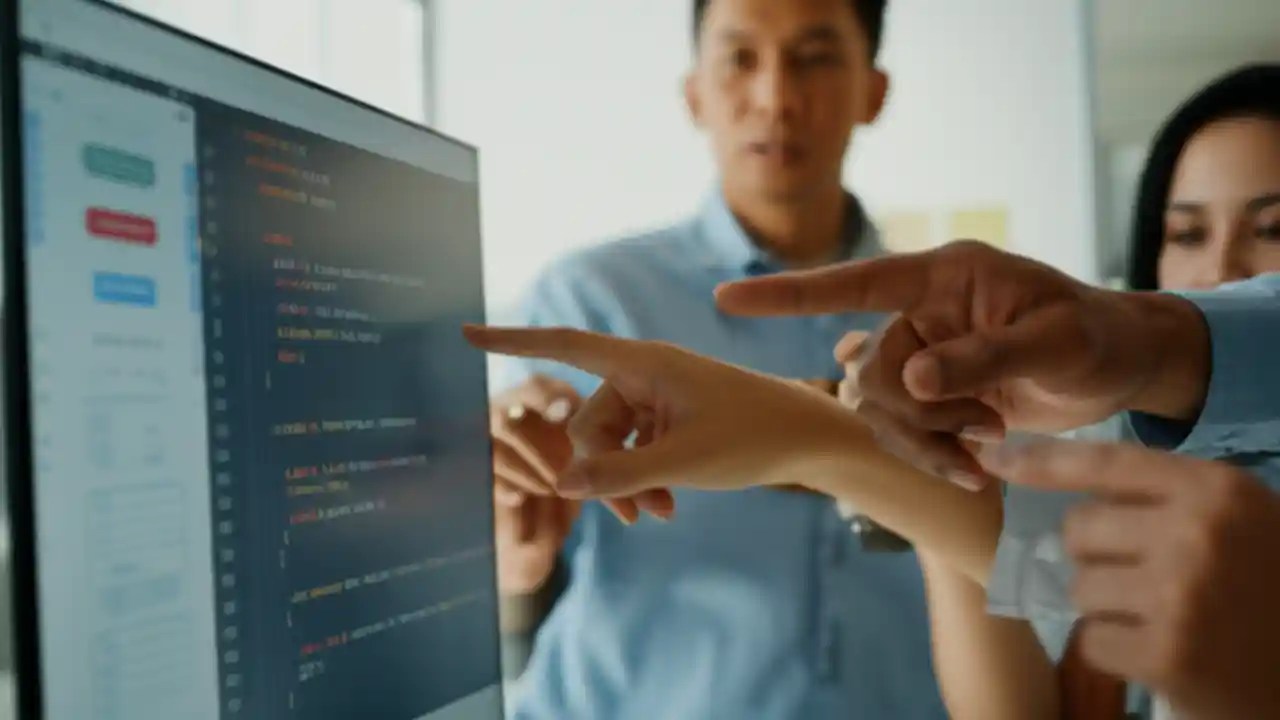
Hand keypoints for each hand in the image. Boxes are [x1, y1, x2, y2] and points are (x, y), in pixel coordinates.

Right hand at [468, 326, 868, 497]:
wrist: (811, 438)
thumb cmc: (754, 436)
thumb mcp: (683, 461)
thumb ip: (620, 473)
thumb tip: (562, 484)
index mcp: (643, 362)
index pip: (565, 345)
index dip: (513, 340)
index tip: (465, 333)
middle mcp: (645, 372)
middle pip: (589, 422)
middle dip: (602, 471)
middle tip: (634, 516)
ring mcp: (658, 397)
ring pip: (611, 444)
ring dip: (625, 482)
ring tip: (657, 515)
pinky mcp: (671, 418)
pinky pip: (635, 449)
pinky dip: (643, 478)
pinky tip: (665, 506)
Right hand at [718, 241, 1209, 487]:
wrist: (1121, 368)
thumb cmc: (1096, 335)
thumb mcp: (1053, 342)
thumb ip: (981, 357)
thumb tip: (909, 381)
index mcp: (942, 278)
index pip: (852, 281)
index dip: (787, 293)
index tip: (725, 298)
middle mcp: (921, 313)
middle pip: (870, 371)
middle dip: (916, 414)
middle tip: (983, 430)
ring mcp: (924, 356)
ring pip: (878, 409)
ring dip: (924, 440)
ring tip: (986, 448)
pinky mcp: (932, 396)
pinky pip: (899, 432)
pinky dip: (930, 455)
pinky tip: (974, 465)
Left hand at [984, 439, 1279, 719]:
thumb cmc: (1264, 581)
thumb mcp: (1230, 516)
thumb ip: (1157, 495)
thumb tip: (1050, 482)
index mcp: (1212, 489)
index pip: (1104, 462)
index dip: (1040, 460)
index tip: (995, 458)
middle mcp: (1195, 533)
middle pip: (1079, 530)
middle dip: (1095, 556)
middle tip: (1143, 578)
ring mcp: (1178, 595)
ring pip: (1079, 587)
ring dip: (1105, 606)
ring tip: (1157, 616)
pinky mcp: (1166, 654)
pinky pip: (1091, 639)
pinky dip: (1114, 650)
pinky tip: (1160, 650)